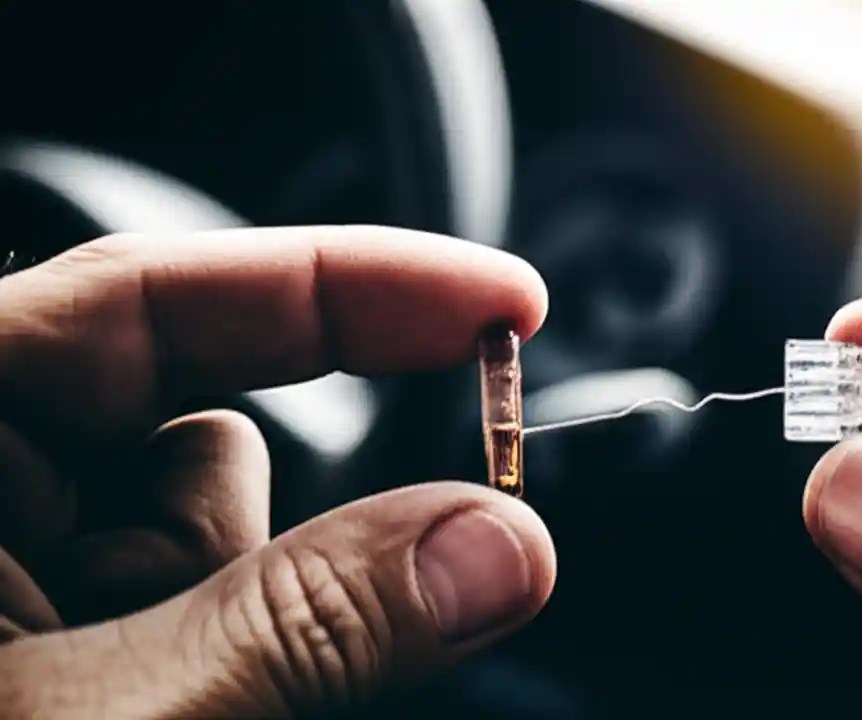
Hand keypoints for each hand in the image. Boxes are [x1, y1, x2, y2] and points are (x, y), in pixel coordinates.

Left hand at [0, 227, 555, 715]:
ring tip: (200, 717)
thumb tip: (503, 545)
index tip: (503, 302)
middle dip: (302, 516)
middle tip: (438, 574)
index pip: (154, 292)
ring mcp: (14, 579)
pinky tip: (198, 714)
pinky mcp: (63, 655)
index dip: (347, 278)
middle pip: (205, 424)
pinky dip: (238, 660)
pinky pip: (206, 615)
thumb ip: (305, 621)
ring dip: (257, 622)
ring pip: (213, 539)